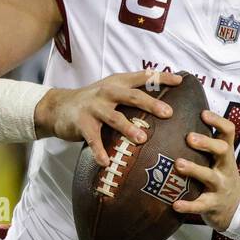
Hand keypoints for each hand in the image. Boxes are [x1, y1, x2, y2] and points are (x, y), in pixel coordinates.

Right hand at [33, 69, 182, 167]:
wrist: (58, 107)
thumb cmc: (93, 102)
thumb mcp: (111, 91)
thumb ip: (132, 95)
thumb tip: (163, 105)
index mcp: (117, 83)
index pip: (143, 77)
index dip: (161, 77)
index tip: (180, 81)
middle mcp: (107, 92)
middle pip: (132, 96)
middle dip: (151, 103)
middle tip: (168, 113)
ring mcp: (93, 107)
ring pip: (114, 117)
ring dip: (128, 128)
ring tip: (142, 139)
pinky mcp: (81, 123)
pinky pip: (93, 139)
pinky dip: (99, 151)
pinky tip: (106, 162)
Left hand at [172, 110, 239, 230]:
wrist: (235, 207)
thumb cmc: (219, 175)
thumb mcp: (218, 158)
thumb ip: (205, 143)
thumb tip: (178, 118)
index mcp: (225, 154)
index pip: (228, 132)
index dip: (218, 121)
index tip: (203, 113)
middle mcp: (225, 168)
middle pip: (222, 150)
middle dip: (207, 143)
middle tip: (189, 137)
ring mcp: (220, 187)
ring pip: (210, 176)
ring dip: (195, 169)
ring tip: (178, 164)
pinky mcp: (213, 205)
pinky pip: (201, 205)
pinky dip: (188, 205)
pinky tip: (175, 204)